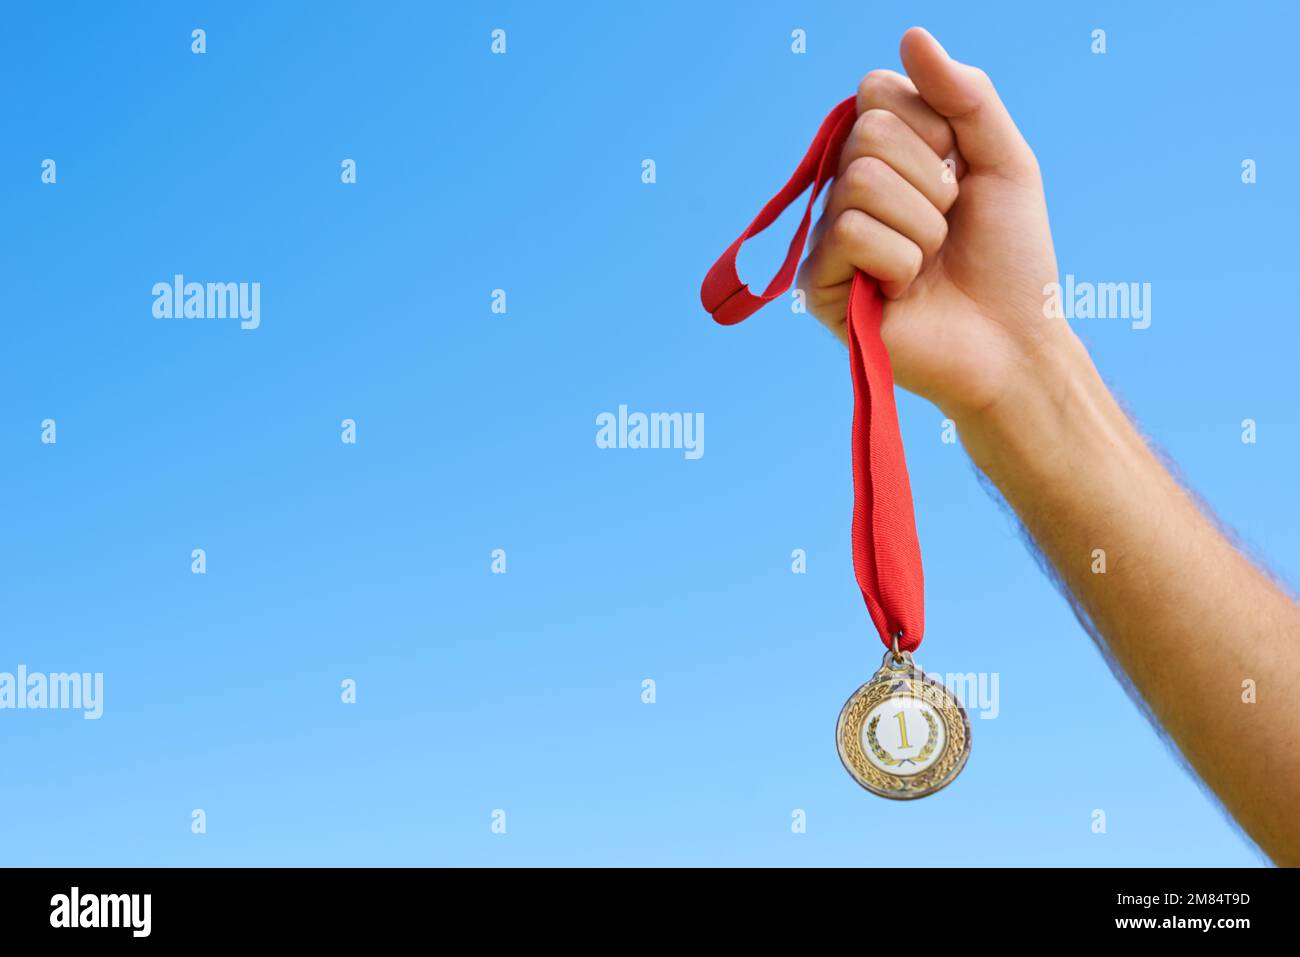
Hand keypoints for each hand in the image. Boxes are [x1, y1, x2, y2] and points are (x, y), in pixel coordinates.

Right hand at [798, 27, 1063, 423]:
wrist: (1014, 342)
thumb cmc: (1010, 259)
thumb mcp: (1003, 161)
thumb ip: (965, 95)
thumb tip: (911, 34)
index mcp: (884, 156)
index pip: (875, 92)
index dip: (931, 128)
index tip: (958, 174)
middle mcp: (847, 190)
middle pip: (867, 136)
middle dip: (931, 182)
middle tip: (948, 227)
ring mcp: (829, 238)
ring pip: (860, 183)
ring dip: (921, 226)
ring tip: (929, 262)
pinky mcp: (819, 285)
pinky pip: (848, 232)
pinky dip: (899, 260)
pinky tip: (905, 291)